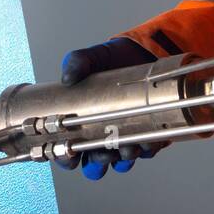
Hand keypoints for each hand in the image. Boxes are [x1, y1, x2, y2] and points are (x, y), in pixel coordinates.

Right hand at [56, 37, 160, 179]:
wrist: (141, 51)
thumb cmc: (111, 59)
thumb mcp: (90, 58)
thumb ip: (76, 63)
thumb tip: (67, 78)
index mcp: (81, 121)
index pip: (67, 149)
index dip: (66, 158)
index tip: (69, 156)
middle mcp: (101, 132)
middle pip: (95, 162)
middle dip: (98, 161)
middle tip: (102, 152)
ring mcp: (125, 134)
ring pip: (121, 161)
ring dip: (123, 158)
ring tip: (127, 147)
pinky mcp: (147, 132)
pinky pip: (147, 150)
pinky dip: (147, 149)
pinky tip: (147, 140)